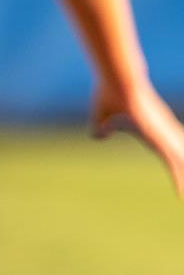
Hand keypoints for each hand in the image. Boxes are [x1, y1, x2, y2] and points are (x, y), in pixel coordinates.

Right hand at [90, 80, 183, 196]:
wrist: (120, 81)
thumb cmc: (109, 92)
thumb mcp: (100, 115)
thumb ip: (101, 126)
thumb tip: (98, 135)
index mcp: (151, 126)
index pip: (166, 148)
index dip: (173, 160)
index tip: (177, 170)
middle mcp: (163, 131)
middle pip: (179, 155)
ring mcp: (164, 134)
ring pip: (180, 162)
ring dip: (183, 179)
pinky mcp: (160, 138)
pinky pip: (172, 163)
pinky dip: (177, 179)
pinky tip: (181, 193)